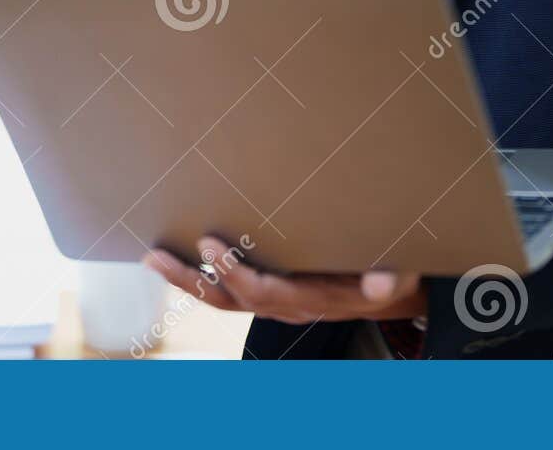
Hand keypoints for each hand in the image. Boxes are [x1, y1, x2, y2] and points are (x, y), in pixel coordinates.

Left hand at [142, 236, 427, 324]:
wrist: (388, 291)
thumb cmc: (390, 275)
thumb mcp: (398, 275)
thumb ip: (391, 278)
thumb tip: (383, 283)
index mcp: (311, 298)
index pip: (264, 292)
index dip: (235, 272)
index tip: (211, 246)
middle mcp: (286, 305)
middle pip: (229, 300)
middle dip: (191, 280)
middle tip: (157, 256)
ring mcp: (275, 301)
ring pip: (222, 298)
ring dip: (187, 280)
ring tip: (154, 257)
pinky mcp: (270, 291)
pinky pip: (229, 291)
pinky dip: (202, 277)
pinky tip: (181, 257)